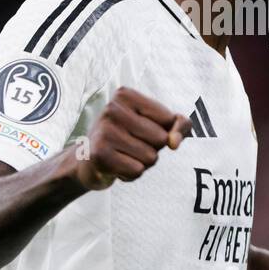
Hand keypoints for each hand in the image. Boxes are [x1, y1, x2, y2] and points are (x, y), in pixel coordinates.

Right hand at [74, 87, 191, 190]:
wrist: (89, 161)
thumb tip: (174, 142)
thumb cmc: (129, 138)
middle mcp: (112, 108)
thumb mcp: (157, 124)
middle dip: (152, 149)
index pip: (169, 119)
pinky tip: (115, 166)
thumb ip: (179, 125)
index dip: (163, 131)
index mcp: (126, 95)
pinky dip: (131, 174)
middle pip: (161, 139)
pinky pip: (137, 171)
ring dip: (142, 163)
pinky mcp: (100, 155)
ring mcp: (104, 131)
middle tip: (129, 146)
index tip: (141, 130)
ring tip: (122, 156)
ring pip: (151, 157)